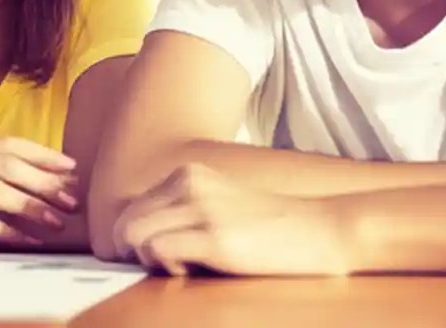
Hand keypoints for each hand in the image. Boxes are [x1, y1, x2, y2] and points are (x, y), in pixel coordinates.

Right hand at [0, 137, 79, 250]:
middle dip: (45, 183)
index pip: (11, 144)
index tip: (72, 168)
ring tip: (56, 222)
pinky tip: (27, 239)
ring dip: (32, 207)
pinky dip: (8, 230)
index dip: (44, 154)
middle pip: (9, 166)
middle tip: (71, 201)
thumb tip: (41, 183)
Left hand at [112, 163, 347, 275]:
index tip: (158, 254)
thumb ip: (181, 210)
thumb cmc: (268, 226)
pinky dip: (167, 268)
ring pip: (133, 236)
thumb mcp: (218, 202)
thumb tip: (138, 240)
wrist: (320, 230)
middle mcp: (189, 184)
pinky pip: (157, 251)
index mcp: (187, 174)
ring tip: (183, 266)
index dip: (135, 239)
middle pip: (125, 223)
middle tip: (170, 265)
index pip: (130, 208)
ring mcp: (201, 209)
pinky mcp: (214, 238)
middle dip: (135, 252)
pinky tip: (194, 270)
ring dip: (149, 260)